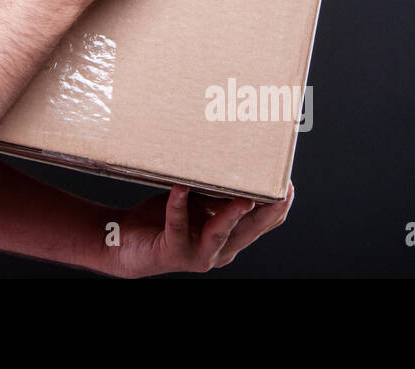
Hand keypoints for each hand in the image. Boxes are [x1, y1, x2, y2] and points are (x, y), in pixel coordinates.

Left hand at [108, 181, 293, 277]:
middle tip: (280, 190)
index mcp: (231, 236)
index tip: (287, 184)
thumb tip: (229, 159)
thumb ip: (213, 191)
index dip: (278, 207)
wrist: (127, 244)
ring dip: (233, 214)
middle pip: (251, 229)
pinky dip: (179, 205)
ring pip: (221, 233)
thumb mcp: (195, 203)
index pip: (263, 224)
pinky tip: (180, 189)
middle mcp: (220, 249)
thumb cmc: (163, 220)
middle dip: (267, 210)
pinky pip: (178, 226)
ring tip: (243, 198)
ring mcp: (198, 254)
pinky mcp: (174, 252)